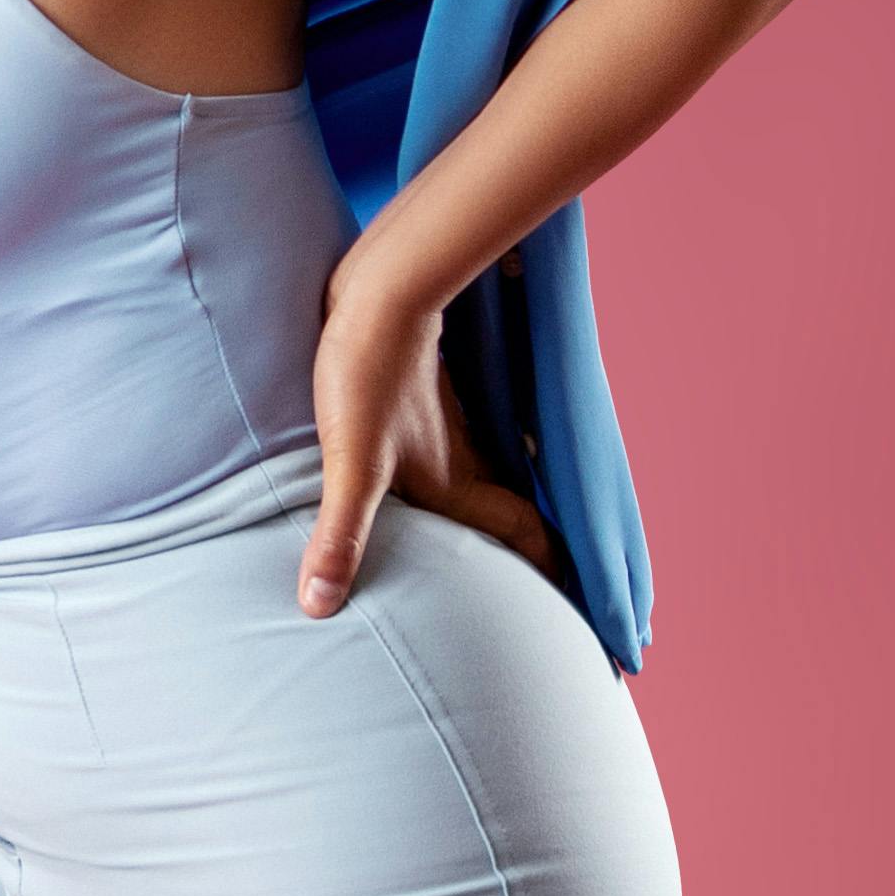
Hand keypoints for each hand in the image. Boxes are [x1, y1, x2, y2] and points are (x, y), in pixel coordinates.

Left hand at [300, 253, 571, 617]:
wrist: (376, 289)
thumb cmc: (364, 374)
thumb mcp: (352, 465)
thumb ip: (341, 536)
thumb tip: (318, 606)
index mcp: (451, 480)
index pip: (519, 531)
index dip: (550, 565)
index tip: (576, 596)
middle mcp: (456, 455)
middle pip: (508, 506)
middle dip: (530, 542)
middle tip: (554, 577)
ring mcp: (440, 423)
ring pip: (485, 471)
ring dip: (500, 499)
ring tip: (506, 532)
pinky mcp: (418, 392)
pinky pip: (458, 439)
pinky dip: (468, 460)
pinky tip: (446, 460)